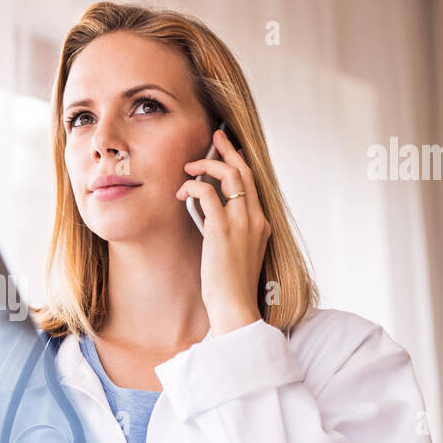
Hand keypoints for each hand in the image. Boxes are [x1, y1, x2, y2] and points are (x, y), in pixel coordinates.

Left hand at [176, 128, 271, 333]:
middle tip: (215, 137)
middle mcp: (255, 219)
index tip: (229, 149)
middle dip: (229, 150)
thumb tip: (209, 217)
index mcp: (261, 224)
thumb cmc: (231, 287)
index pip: (253, 183)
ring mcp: (241, 223)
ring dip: (207, 165)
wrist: (235, 306)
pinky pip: (207, 194)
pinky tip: (181, 191)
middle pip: (244, 172)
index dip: (240, 162)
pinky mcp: (222, 230)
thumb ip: (228, 232)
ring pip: (230, 176)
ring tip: (189, 167)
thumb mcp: (236, 254)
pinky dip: (193, 186)